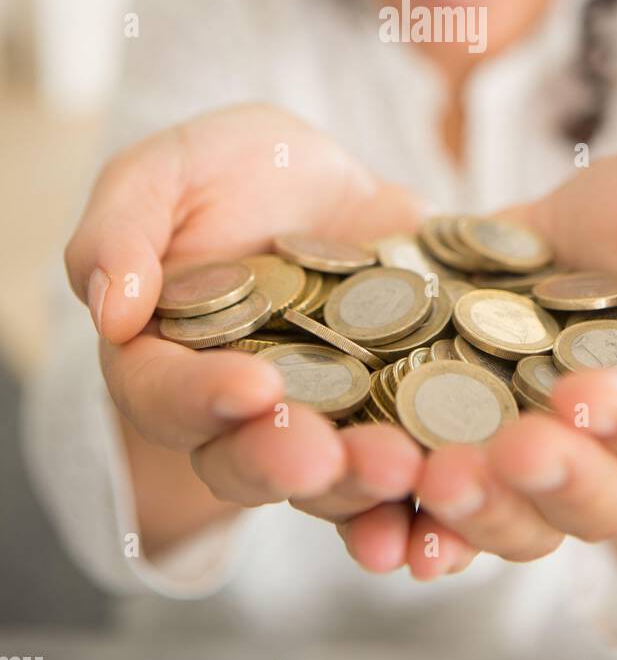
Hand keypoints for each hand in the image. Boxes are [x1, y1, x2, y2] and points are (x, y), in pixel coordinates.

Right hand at [64, 104, 447, 565]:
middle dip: (288, 462)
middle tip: (329, 454)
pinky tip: (462, 489)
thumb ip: (120, 231)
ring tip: (404, 469)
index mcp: (165, 364)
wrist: (318, 178)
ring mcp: (321, 422)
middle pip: (249, 461)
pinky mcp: (394, 413)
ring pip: (333, 480)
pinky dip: (432, 490)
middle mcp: (239, 415)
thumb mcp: (162, 173)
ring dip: (364, 488)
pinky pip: (411, 466)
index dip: (202, 398)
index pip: (167, 397)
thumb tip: (112, 309)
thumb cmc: (221, 169)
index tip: (251, 385)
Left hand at [404, 148, 616, 582]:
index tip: (582, 391)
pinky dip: (417, 529)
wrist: (559, 223)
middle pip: (597, 503)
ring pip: (518, 521)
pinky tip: (388, 529)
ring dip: (480, 512)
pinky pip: (443, 513)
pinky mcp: (466, 451)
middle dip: (553, 479)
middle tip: (509, 450)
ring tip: (438, 477)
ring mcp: (536, 461)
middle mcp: (616, 456)